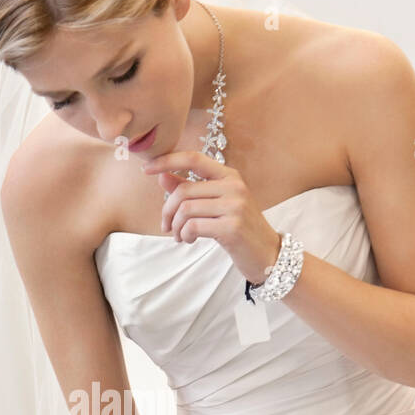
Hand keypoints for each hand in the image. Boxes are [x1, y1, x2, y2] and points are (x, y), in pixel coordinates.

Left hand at [142, 149, 280, 285]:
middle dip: (167, 211)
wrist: (268, 255)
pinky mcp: (232, 227)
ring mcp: (235, 206)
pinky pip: (192, 226)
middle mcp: (234, 186)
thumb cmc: (239, 229)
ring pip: (185, 209)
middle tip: (166, 226)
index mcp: (230, 176)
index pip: (193, 159)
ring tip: (180, 236)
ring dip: (176, 227)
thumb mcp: (216, 205)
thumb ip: (191, 189)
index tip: (146, 169)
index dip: (167, 161)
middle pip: (183, 191)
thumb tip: (161, 176)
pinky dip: (184, 235)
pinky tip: (189, 240)